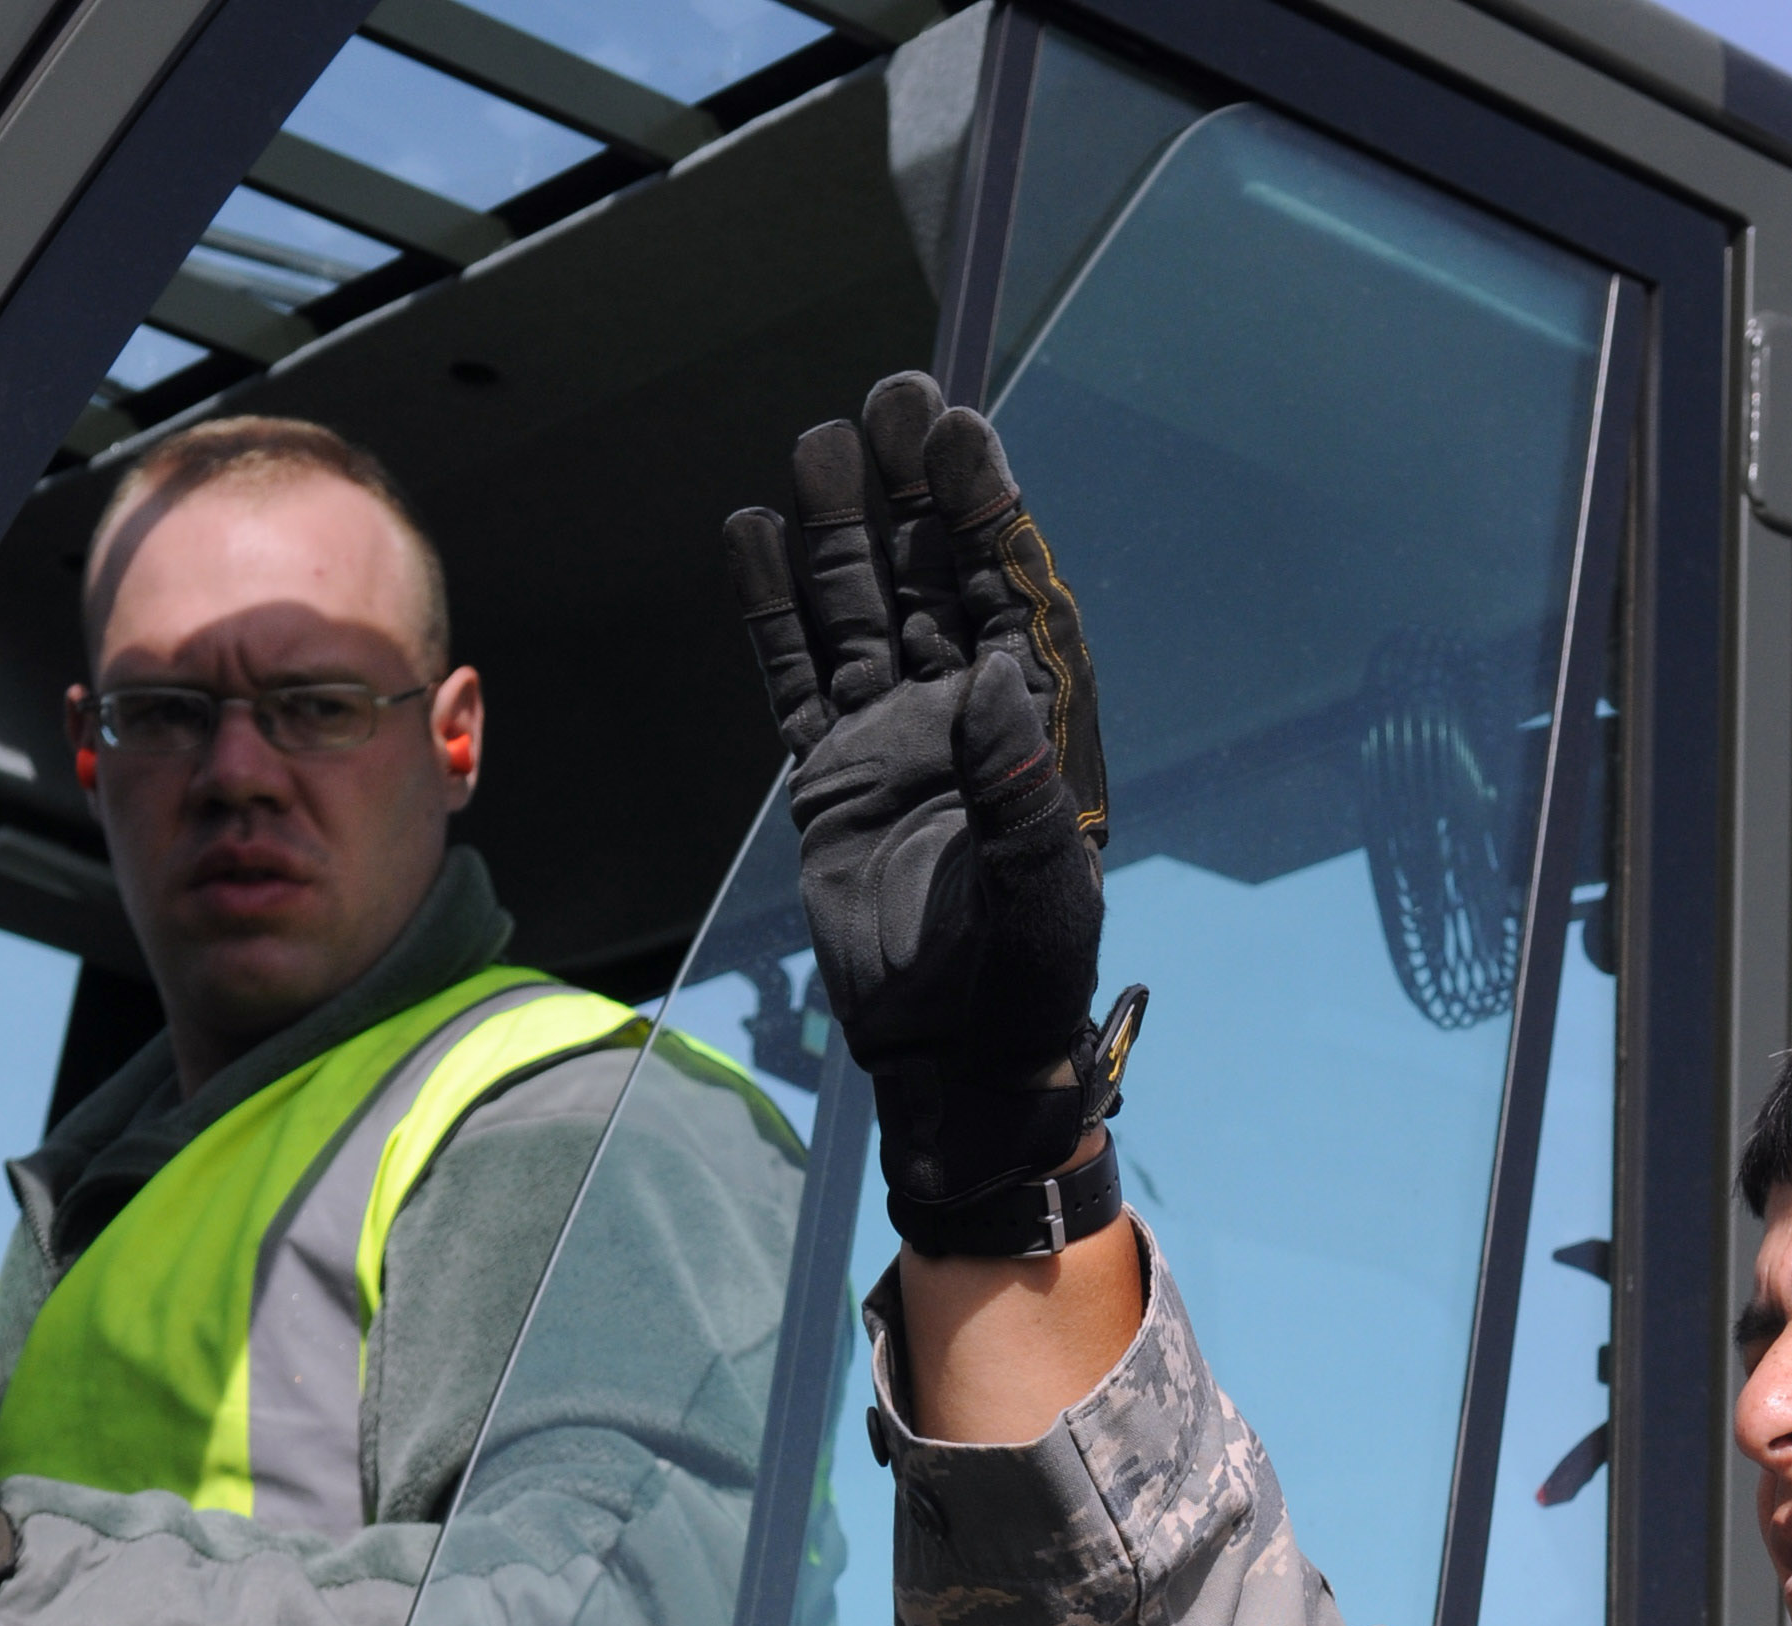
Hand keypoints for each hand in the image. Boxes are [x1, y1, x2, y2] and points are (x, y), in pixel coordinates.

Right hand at [723, 377, 1140, 1252]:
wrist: (954, 1060)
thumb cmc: (1023, 983)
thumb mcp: (1042, 890)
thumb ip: (1020, 784)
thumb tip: (992, 675)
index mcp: (1034, 727)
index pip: (1010, 592)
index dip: (984, 510)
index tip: (957, 431)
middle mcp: (963, 714)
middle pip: (933, 577)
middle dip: (911, 492)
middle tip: (888, 400)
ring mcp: (892, 739)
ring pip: (861, 611)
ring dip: (839, 532)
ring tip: (816, 445)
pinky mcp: (830, 776)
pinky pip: (793, 677)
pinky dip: (771, 611)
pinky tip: (750, 536)